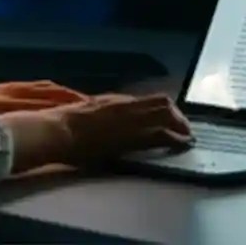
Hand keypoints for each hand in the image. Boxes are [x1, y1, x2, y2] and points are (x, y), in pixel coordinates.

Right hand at [0, 94, 191, 171]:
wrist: (59, 130)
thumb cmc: (66, 122)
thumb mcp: (89, 109)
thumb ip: (106, 110)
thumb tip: (112, 114)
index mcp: (117, 100)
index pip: (151, 99)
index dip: (166, 109)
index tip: (172, 118)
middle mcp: (128, 106)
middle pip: (163, 104)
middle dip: (178, 116)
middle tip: (184, 129)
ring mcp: (130, 120)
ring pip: (166, 116)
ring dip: (180, 126)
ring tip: (186, 138)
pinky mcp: (131, 137)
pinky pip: (160, 135)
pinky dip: (174, 139)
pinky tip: (181, 145)